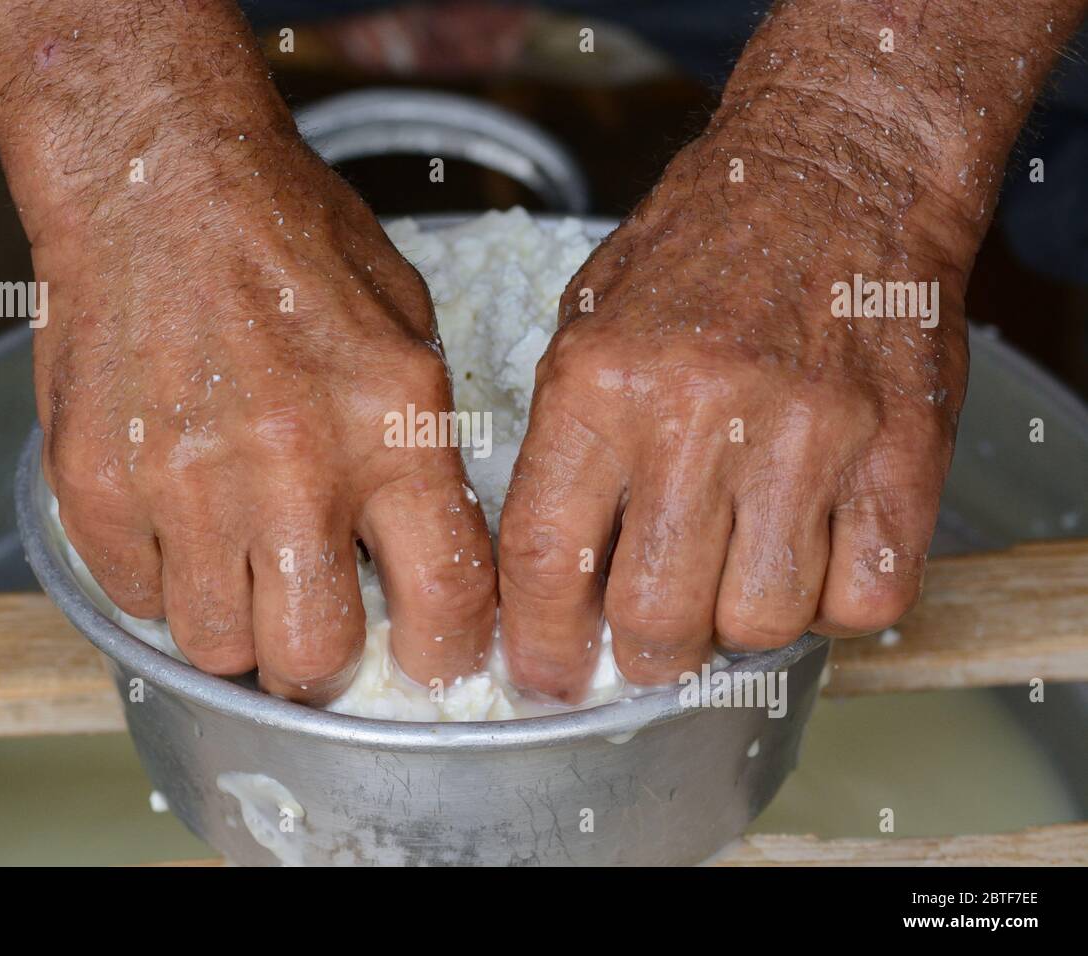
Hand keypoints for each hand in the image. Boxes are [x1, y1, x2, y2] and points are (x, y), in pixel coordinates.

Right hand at [31, 124, 495, 702]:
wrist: (156, 176)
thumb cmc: (289, 239)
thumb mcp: (404, 326)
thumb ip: (419, 446)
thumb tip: (425, 548)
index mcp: (392, 425)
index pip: (445, 598)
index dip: (444, 653)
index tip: (428, 658)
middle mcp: (293, 469)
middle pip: (311, 659)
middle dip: (317, 663)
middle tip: (312, 627)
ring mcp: (186, 483)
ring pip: (214, 645)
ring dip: (232, 622)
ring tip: (234, 560)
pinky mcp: (96, 485)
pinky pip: (133, 597)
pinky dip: (157, 578)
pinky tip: (172, 516)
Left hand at [498, 106, 971, 697]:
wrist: (837, 177)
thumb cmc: (703, 251)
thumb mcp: (587, 323)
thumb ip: (568, 446)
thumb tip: (553, 574)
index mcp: (599, 383)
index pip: (546, 558)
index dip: (542, 644)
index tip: (549, 673)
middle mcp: (696, 415)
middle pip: (655, 617)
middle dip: (645, 654)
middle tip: (651, 638)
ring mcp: (807, 437)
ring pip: (761, 622)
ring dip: (740, 626)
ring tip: (736, 573)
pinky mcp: (900, 454)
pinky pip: (865, 597)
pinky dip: (835, 603)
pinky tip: (813, 554)